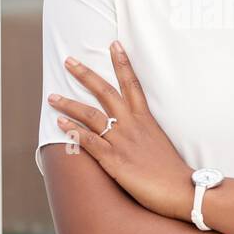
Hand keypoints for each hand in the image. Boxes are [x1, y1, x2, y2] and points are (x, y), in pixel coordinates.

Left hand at [47, 41, 194, 220]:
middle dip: (85, 75)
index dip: (122, 63)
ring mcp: (122, 141)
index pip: (132, 83)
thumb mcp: (159, 143)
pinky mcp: (115, 160)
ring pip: (91, 115)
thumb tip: (133, 129)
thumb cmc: (171, 170)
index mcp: (145, 118)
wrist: (181, 189)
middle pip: (106, 92)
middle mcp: (132, 125)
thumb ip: (144, 132)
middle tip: (69, 61)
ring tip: (52, 97)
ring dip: (69, 104)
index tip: (113, 44)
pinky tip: (60, 124)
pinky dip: (74, 132)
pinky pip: (89, 142)